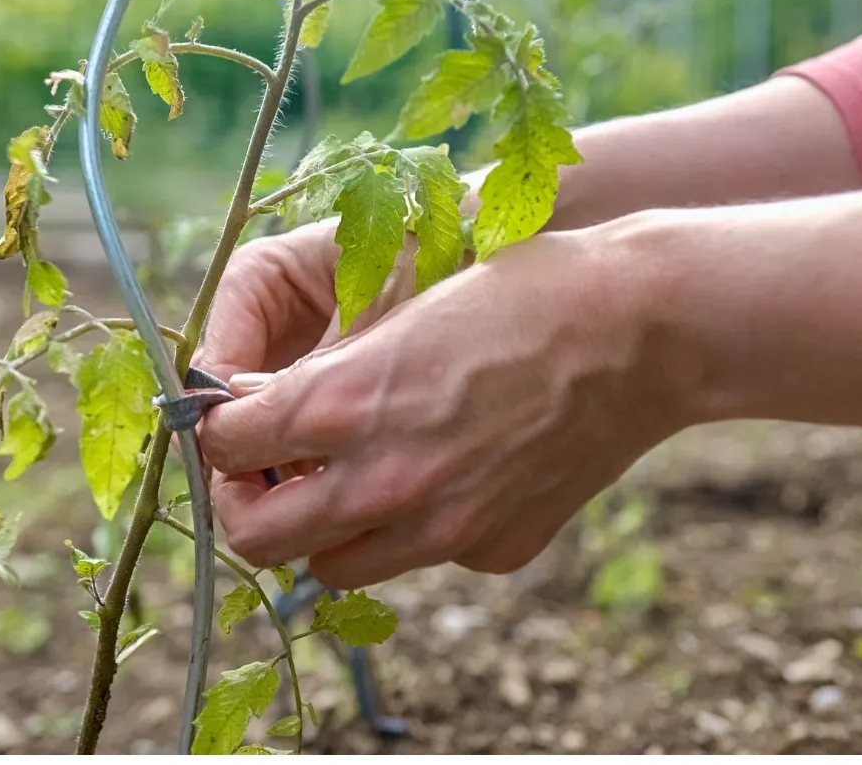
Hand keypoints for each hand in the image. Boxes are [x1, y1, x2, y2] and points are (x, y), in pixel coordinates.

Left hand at [198, 220, 686, 588]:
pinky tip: (445, 477)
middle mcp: (383, 478)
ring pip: (330, 568)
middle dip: (248, 504)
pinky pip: (418, 560)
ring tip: (348, 479)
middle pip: (257, 538)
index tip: (233, 427)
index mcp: (345, 401)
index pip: (225, 447)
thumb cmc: (524, 293)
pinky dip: (410, 531)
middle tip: (267, 473)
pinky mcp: (493, 550)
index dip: (218, 435)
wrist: (642, 329)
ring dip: (321, 530)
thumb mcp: (404, 310)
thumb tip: (264, 413)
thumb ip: (324, 376)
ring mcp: (442, 528)